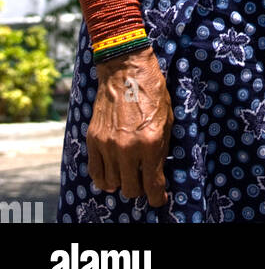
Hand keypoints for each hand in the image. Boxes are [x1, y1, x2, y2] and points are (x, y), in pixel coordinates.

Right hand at [87, 47, 173, 204]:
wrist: (126, 69)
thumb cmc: (152, 91)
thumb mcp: (168, 119)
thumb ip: (162, 148)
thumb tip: (159, 172)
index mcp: (150, 143)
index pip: (152, 185)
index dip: (157, 197)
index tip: (159, 199)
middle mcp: (127, 148)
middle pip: (131, 189)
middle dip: (140, 189)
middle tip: (144, 181)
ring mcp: (108, 145)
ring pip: (113, 184)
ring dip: (122, 183)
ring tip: (128, 175)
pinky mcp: (93, 140)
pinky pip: (95, 173)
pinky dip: (103, 179)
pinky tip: (111, 175)